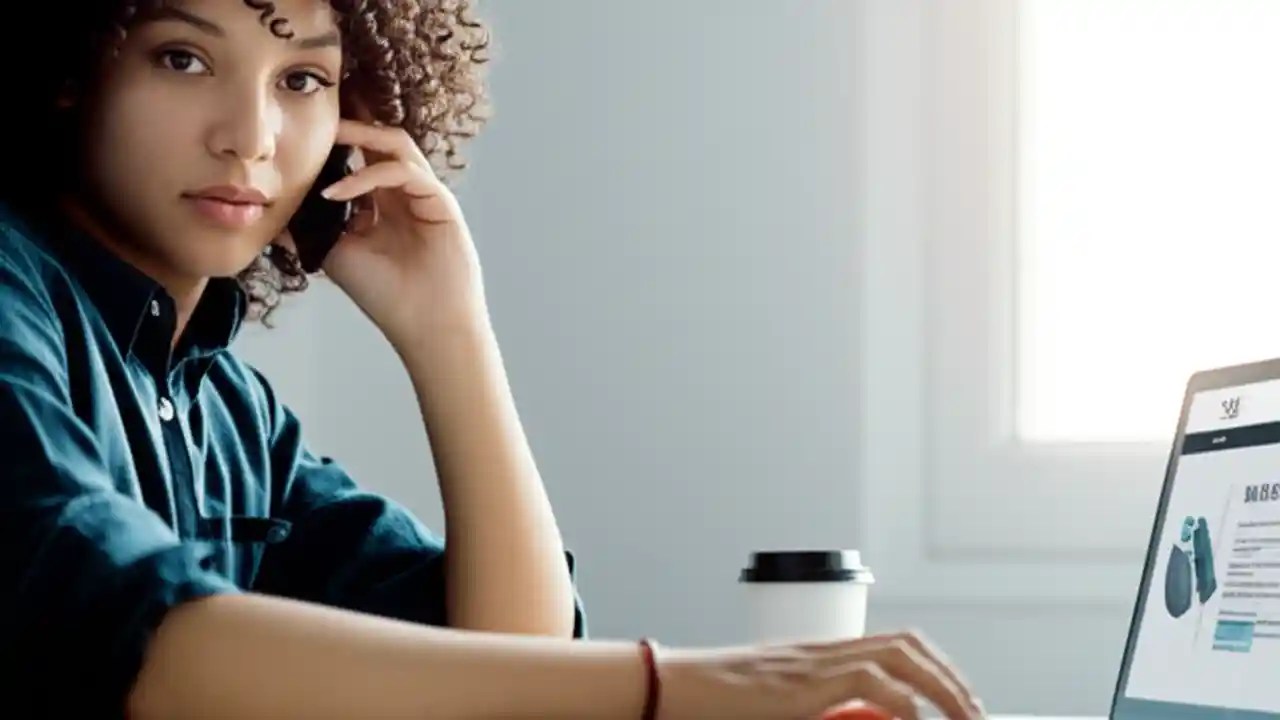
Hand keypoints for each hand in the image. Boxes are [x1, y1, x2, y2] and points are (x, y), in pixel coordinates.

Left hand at [317, 119, 488, 350]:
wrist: (425, 325)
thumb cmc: (386, 294)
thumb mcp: (333, 253)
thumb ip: (309, 228)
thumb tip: (270, 210)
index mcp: (383, 201)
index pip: (361, 155)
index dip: (337, 140)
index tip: (303, 130)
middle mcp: (404, 192)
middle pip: (380, 139)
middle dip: (350, 124)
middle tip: (314, 115)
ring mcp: (424, 193)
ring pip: (396, 145)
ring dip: (362, 135)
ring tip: (327, 137)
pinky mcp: (440, 201)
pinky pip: (403, 172)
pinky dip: (369, 176)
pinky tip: (338, 192)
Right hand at [654, 631, 985, 719]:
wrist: (674, 687)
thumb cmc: (715, 701)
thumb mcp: (777, 706)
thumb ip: (819, 708)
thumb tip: (864, 718)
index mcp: (818, 656)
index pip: (892, 645)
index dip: (933, 668)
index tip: (957, 699)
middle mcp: (822, 651)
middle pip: (907, 644)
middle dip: (949, 677)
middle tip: (973, 712)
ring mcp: (815, 663)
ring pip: (899, 655)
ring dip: (939, 685)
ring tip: (962, 715)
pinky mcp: (805, 682)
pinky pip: (870, 681)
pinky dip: (901, 701)